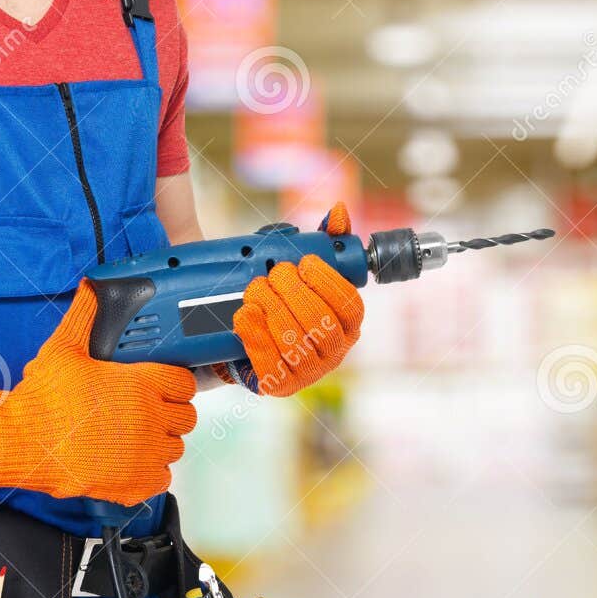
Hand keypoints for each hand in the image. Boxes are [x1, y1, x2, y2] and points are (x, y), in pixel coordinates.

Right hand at [0, 280, 197, 501]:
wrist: (24, 440)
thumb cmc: (43, 399)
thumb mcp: (64, 348)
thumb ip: (84, 316)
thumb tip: (91, 290)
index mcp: (141, 384)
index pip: (184, 383)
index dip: (175, 384)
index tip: (165, 386)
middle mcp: (150, 418)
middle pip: (186, 417)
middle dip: (172, 412)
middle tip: (150, 411)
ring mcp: (145, 453)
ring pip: (175, 447)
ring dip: (162, 441)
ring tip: (139, 436)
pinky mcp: (134, 483)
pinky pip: (163, 478)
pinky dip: (152, 472)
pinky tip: (133, 461)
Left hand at [231, 202, 363, 396]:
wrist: (247, 336)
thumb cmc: (284, 300)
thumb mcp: (301, 270)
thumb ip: (322, 241)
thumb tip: (337, 212)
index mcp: (347, 323)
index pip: (350, 305)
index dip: (327, 281)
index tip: (303, 262)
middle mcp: (333, 351)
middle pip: (320, 324)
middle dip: (294, 293)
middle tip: (273, 274)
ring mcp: (307, 372)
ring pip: (295, 344)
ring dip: (273, 310)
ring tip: (255, 289)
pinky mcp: (279, 385)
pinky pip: (271, 366)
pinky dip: (256, 337)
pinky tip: (246, 316)